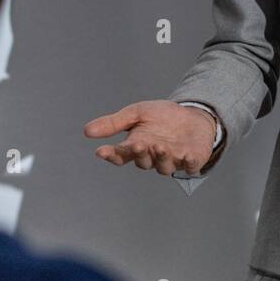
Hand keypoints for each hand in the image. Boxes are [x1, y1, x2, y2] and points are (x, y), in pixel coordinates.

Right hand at [84, 100, 216, 176]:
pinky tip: (186, 155)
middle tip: (137, 144)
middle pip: (143, 162)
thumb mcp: (136, 113)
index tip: (101, 151)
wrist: (193, 115)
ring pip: (164, 167)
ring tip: (159, 146)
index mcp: (136, 147)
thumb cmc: (162, 117)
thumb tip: (86, 131)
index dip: (111, 155)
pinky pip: (190, 165)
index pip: (120, 155)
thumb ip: (114, 123)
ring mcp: (173, 161)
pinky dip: (188, 162)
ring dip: (161, 158)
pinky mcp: (192, 160)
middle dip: (140, 154)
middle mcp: (153, 158)